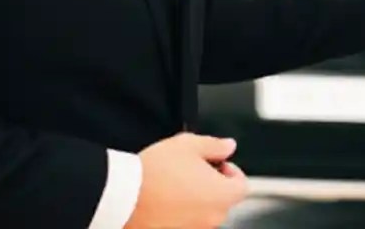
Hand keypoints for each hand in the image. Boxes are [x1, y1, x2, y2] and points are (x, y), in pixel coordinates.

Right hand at [125, 133, 247, 228]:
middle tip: (192, 172)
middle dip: (213, 186)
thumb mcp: (189, 145)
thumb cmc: (155, 171)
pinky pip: (185, 224)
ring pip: (203, 214)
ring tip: (174, 186)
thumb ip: (215, 145)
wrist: (122, 197)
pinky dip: (180, 215)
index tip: (216, 164)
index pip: (242, 185)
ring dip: (196, 202)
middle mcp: (213, 218)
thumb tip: (229, 146)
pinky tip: (164, 202)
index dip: (231, 172)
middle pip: (223, 201)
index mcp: (223, 195)